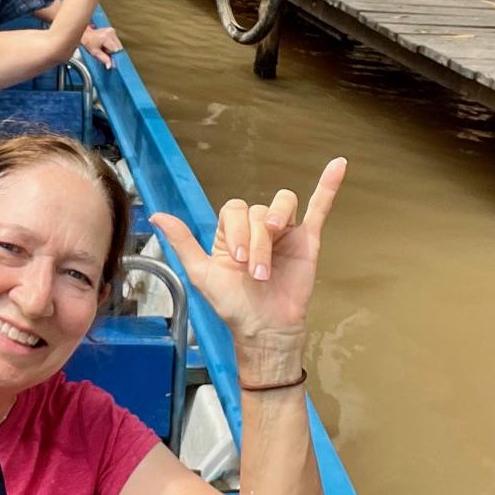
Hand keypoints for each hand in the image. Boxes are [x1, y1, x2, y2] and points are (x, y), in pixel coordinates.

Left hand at [79, 23, 123, 68]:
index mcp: (106, 37)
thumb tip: (110, 66)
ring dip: (113, 48)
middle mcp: (110, 32)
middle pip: (119, 47)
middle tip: (105, 52)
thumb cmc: (88, 43)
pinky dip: (113, 44)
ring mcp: (112, 30)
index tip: (111, 60)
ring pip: (119, 44)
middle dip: (114, 52)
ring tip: (105, 48)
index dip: (114, 56)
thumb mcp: (95, 53)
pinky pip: (117, 41)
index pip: (115, 50)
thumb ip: (104, 59)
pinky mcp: (112, 30)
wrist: (85, 34)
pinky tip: (106, 44)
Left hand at [151, 159, 346, 355]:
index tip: (237, 260)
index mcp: (232, 231)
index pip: (235, 209)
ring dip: (277, 220)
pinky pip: (319, 207)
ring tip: (276, 239)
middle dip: (256, 240)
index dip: (236, 229)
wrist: (264, 329)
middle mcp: (258, 227)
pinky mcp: (308, 240)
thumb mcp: (201, 273)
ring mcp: (285, 231)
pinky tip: (339, 165)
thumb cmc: (233, 305)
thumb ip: (182, 242)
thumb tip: (155, 215)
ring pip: (283, 204)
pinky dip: (328, 186)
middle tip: (256, 271)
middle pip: (258, 210)